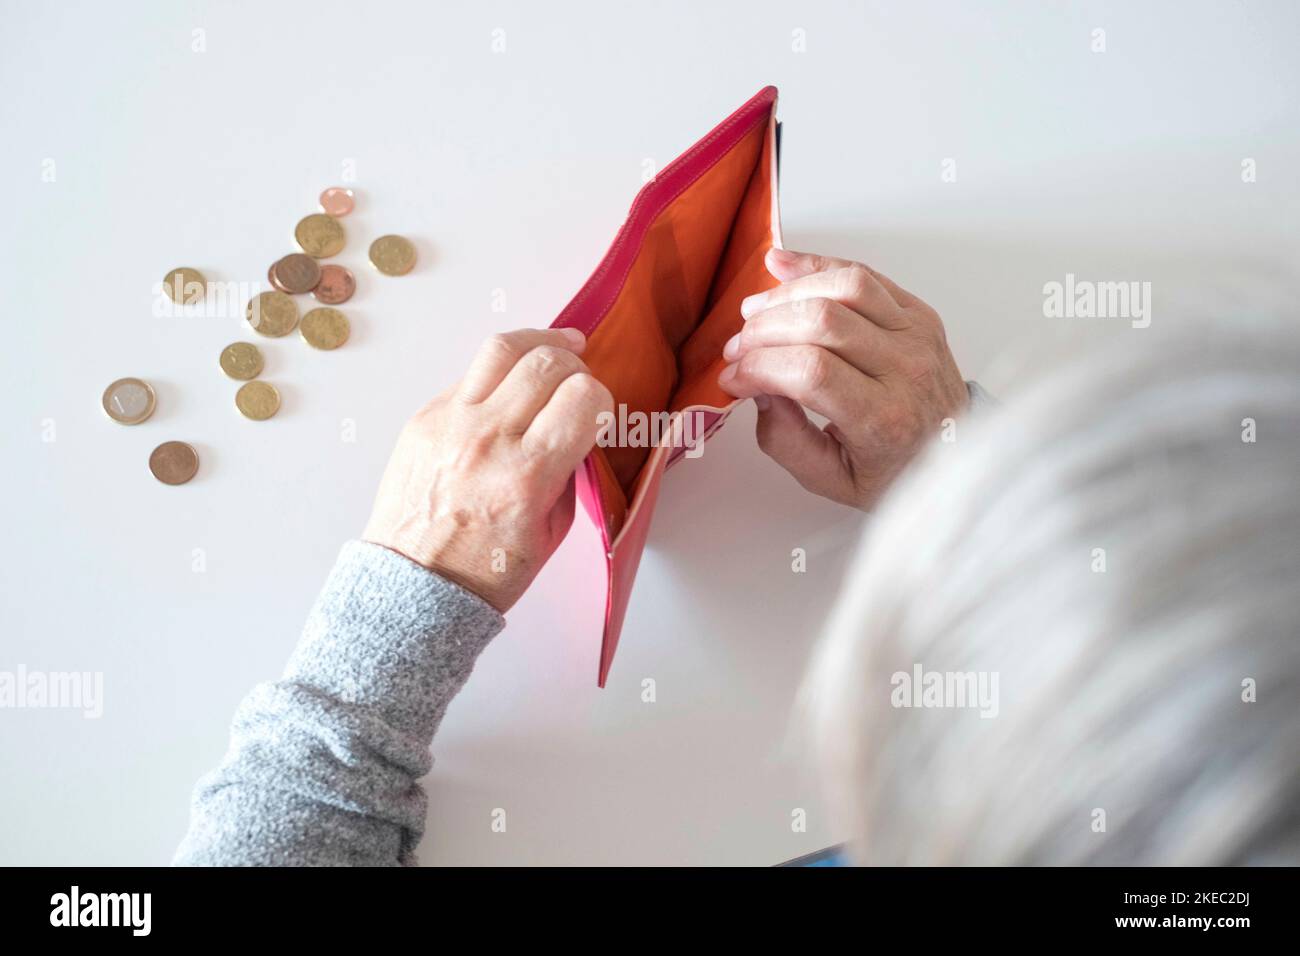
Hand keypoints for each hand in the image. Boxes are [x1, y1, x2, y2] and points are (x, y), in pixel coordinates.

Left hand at [364, 328, 613, 611]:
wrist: (414, 585)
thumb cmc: (484, 569)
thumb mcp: (551, 531)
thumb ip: (568, 472)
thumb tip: (576, 428)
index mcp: (526, 475)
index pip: (583, 397)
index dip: (601, 400)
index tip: (599, 414)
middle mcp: (486, 439)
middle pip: (546, 362)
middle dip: (574, 367)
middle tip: (578, 382)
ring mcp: (449, 423)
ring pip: (501, 349)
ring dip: (537, 343)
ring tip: (557, 348)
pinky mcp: (423, 419)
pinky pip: (469, 376)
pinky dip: (497, 376)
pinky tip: (509, 390)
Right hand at [718, 248, 967, 510]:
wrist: (954, 452)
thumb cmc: (895, 469)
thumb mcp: (832, 480)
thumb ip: (786, 441)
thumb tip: (758, 389)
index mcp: (885, 419)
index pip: (811, 372)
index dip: (760, 367)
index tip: (732, 378)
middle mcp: (906, 369)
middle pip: (823, 322)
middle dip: (764, 330)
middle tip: (736, 348)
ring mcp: (916, 334)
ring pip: (845, 286)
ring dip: (787, 294)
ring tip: (754, 311)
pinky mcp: (918, 312)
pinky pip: (864, 274)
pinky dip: (817, 266)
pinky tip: (781, 267)